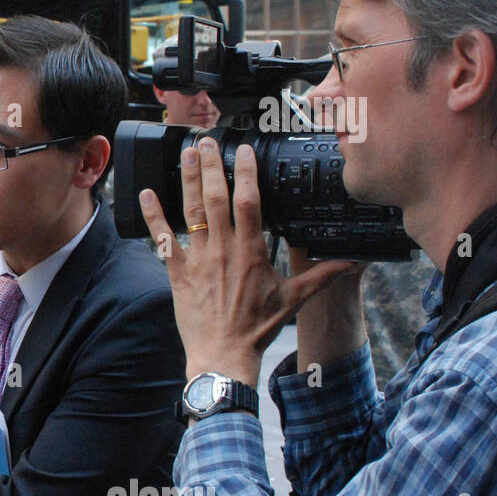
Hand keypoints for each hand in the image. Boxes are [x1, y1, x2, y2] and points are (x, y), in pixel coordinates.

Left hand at [140, 139, 352, 385]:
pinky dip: (153, 216)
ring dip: (187, 180)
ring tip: (185, 154)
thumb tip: (351, 262)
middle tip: (207, 141)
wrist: (223, 354)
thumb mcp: (294, 299)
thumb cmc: (257, 328)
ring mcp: (198, 259)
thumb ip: (322, 275)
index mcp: (252, 251)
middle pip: (216, 198)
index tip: (243, 151)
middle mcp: (223, 249)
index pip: (250, 202)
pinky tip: (145, 194)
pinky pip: (163, 239)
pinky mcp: (177, 272)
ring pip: (190, 211)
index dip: (246, 173)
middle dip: (211, 166)